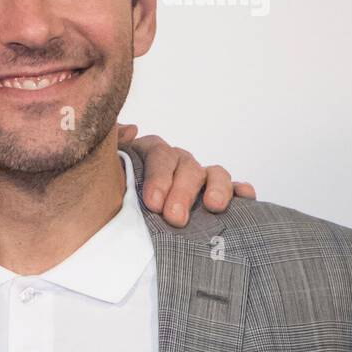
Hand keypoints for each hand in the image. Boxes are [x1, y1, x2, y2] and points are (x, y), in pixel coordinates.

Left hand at [116, 124, 255, 227]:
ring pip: (213, 173)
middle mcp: (176, 162)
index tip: (152, 204)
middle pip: (186, 166)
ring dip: (216, 188)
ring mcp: (198, 177)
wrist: (116, 221)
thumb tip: (130, 130)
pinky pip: (234, 188)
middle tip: (175, 218)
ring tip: (214, 207)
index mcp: (149, 153)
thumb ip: (112, 146)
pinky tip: (246, 198)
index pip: (158, 154)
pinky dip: (241, 190)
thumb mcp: (105, 170)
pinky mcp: (217, 194)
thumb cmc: (110, 196)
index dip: (158, 177)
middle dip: (182, 192)